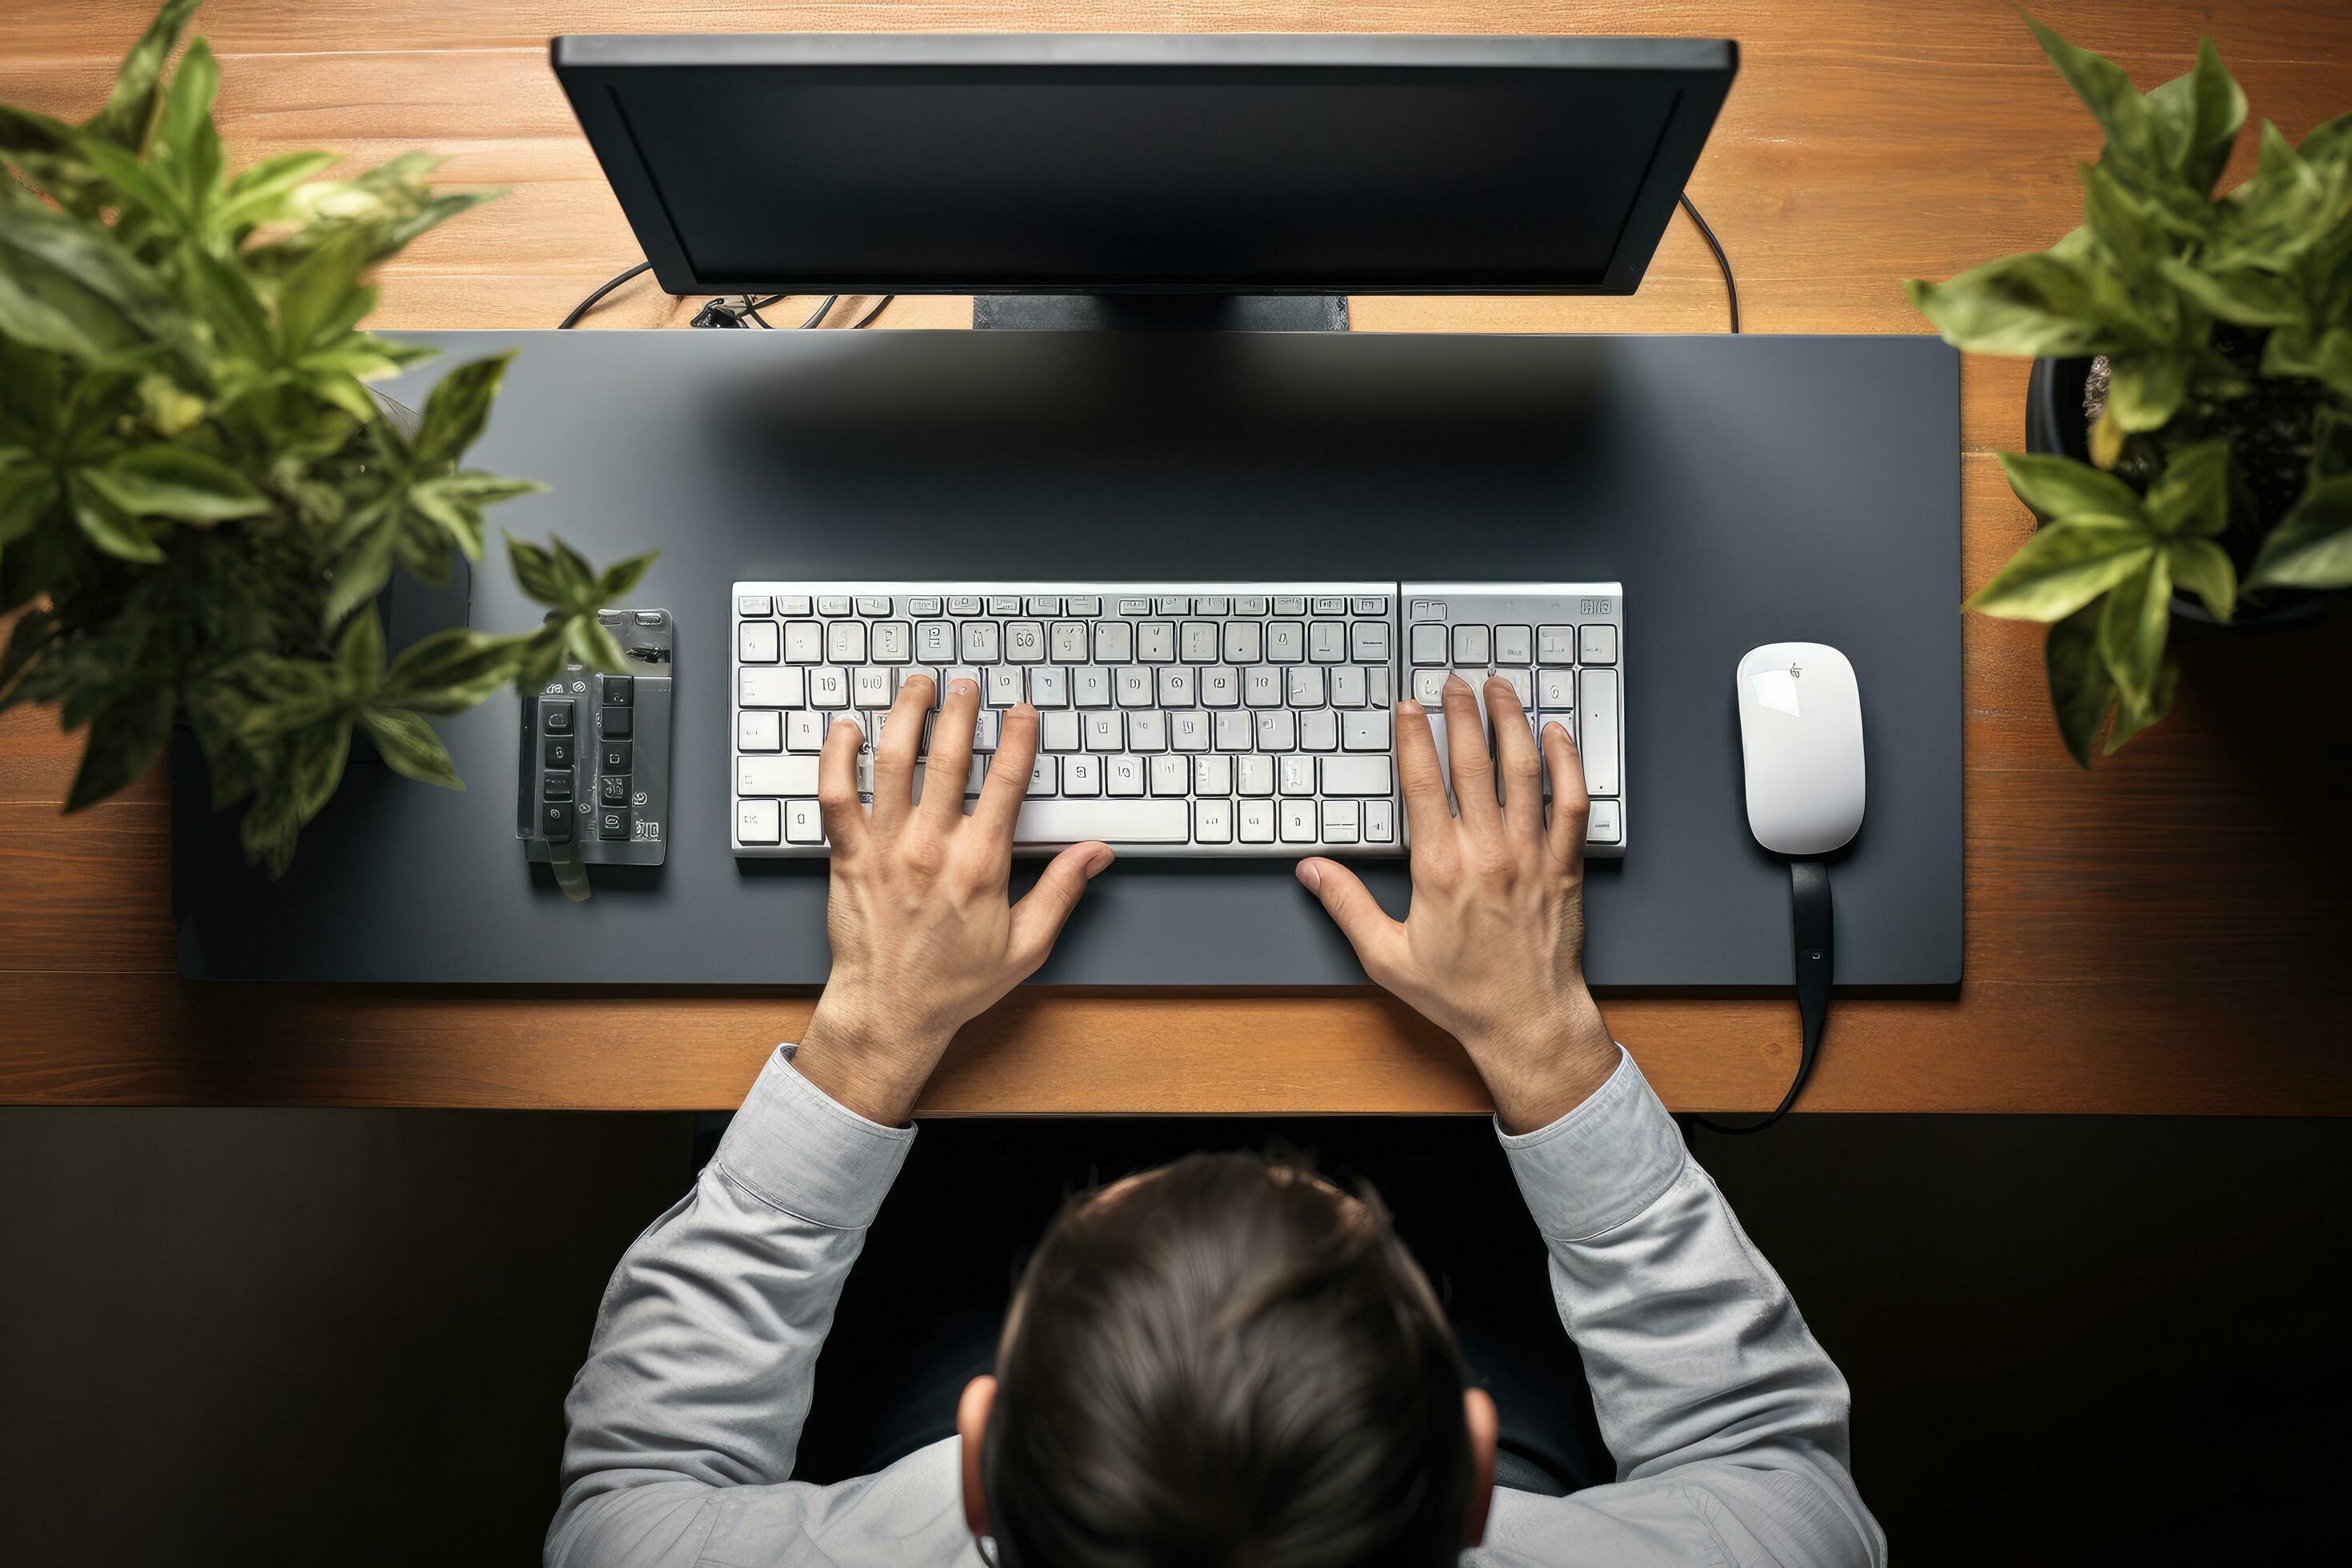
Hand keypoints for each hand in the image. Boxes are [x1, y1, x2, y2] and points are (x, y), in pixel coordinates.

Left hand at [795, 676, 1112, 1124]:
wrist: (890, 1013)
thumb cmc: (954, 984)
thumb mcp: (1027, 944)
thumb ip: (1062, 891)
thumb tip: (1096, 853)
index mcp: (981, 865)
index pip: (1007, 783)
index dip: (1018, 738)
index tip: (1022, 712)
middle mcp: (932, 847)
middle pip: (949, 758)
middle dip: (961, 711)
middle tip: (966, 686)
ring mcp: (886, 848)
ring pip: (892, 762)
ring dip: (906, 715)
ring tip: (917, 687)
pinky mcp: (848, 856)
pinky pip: (835, 795)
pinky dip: (837, 756)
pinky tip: (847, 729)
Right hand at [1297, 674, 1617, 1133]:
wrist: (1526, 1021)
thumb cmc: (1461, 994)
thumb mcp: (1386, 956)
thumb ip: (1347, 905)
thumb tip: (1311, 871)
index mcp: (1441, 868)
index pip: (1424, 782)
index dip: (1415, 735)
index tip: (1411, 706)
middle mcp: (1488, 852)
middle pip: (1473, 762)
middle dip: (1462, 713)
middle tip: (1454, 682)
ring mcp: (1531, 855)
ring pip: (1522, 771)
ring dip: (1511, 722)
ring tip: (1501, 690)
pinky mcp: (1563, 866)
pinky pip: (1570, 802)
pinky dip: (1566, 763)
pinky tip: (1556, 736)